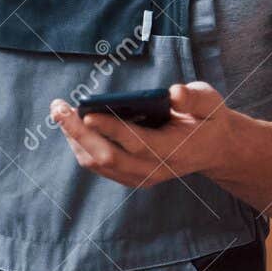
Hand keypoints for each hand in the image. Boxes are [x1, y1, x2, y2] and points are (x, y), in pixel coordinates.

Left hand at [50, 82, 234, 187]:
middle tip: (58, 108)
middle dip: (78, 133)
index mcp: (174, 149)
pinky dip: (81, 146)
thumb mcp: (210, 102)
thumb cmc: (207, 119)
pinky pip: (99, 166)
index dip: (111, 129)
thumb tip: (175, 93)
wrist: (213, 149)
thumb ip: (194, 97)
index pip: (137, 143)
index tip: (87, 113)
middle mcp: (155, 169)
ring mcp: (141, 177)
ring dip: (74, 139)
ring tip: (60, 112)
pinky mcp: (131, 177)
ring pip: (98, 164)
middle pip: (108, 157)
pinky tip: (72, 125)